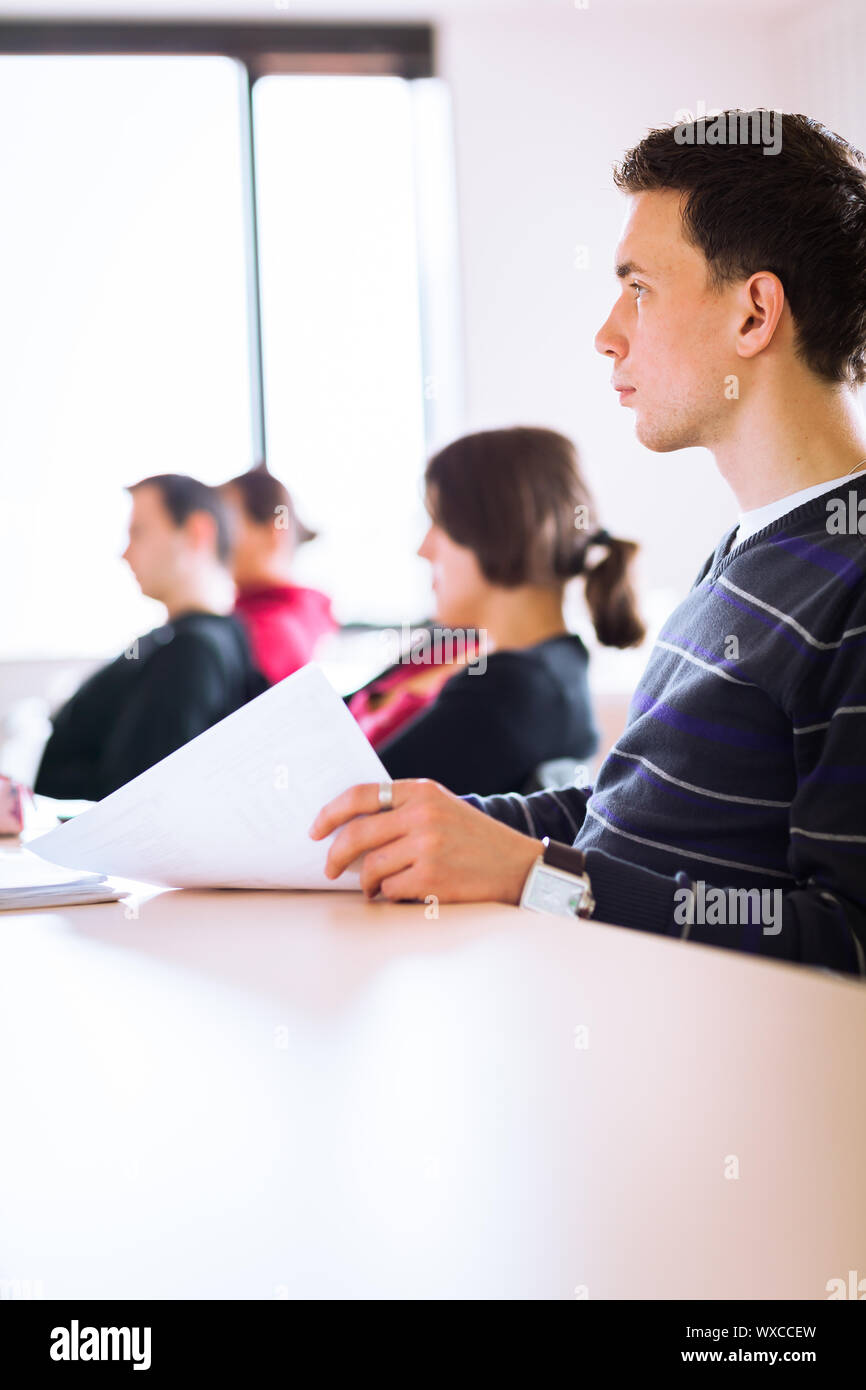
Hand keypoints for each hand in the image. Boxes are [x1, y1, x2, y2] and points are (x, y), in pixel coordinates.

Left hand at [309, 778, 542, 904]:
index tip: (315, 830)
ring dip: (366, 882)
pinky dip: (388, 895)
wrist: (518, 866)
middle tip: (328, 869)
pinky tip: (400, 893)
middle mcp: (423, 815)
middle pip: (356, 835)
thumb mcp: (443, 807)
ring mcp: (427, 847)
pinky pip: (389, 889)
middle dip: (334, 856)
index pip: (361, 795)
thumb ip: (403, 808)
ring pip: (370, 867)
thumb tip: (349, 826)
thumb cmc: (475, 840)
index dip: (330, 813)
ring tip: (374, 887)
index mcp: (422, 791)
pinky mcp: (431, 878)